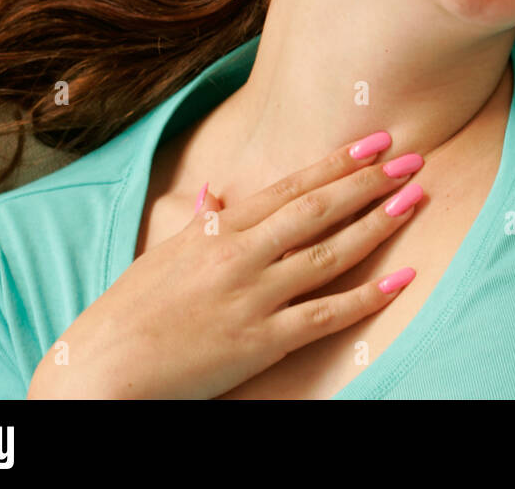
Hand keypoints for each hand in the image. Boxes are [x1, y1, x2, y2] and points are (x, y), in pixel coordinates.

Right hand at [26, 131, 425, 398]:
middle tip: (412, 160)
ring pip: (329, 254)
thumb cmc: (127, 313)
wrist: (100, 371)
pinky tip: (401, 280)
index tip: (375, 143)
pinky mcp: (261, 342)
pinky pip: (326, 316)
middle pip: (317, 210)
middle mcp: (239, 256)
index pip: (289, 187)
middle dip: (368, 182)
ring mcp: (253, 298)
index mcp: (216, 231)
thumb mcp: (161, 256)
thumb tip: (214, 192)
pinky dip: (367, 298)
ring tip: (414, 201)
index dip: (336, 163)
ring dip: (377, 225)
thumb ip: (196, 223)